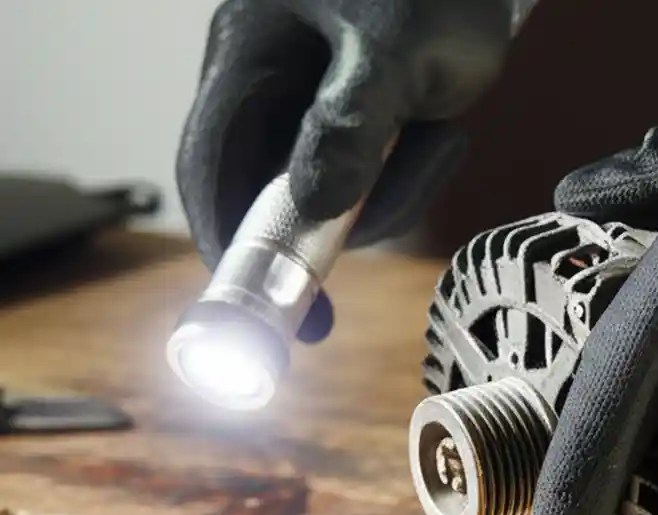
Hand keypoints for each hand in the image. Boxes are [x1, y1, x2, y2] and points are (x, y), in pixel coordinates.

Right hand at [177, 0, 512, 339]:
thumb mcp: (395, 52)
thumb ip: (352, 123)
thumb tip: (315, 201)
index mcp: (250, 54)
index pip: (207, 164)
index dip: (223, 242)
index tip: (253, 310)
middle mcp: (270, 82)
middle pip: (269, 189)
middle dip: (330, 224)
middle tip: (372, 240)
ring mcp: (314, 104)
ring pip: (330, 193)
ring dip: (390, 190)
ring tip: (436, 134)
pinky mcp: (359, 121)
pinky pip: (371, 179)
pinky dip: (410, 174)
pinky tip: (440, 130)